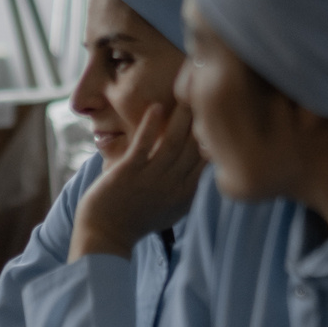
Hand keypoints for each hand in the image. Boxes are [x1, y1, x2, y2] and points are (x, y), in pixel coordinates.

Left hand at [68, 103, 205, 260]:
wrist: (106, 235)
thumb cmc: (137, 220)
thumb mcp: (172, 207)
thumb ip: (188, 185)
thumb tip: (203, 163)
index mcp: (186, 194)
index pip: (208, 161)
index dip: (216, 136)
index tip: (221, 112)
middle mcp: (173, 187)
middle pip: (194, 148)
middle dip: (203, 119)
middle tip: (209, 91)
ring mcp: (150, 180)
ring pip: (173, 143)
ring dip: (181, 117)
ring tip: (187, 92)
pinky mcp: (127, 174)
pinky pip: (143, 146)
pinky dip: (149, 126)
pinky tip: (156, 107)